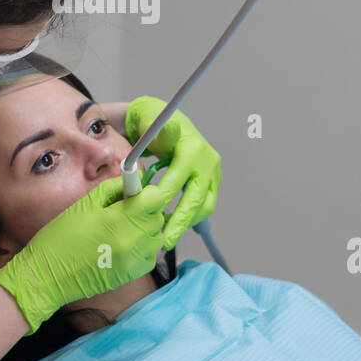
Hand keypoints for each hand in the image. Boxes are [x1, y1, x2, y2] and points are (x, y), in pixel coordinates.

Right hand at [0, 175, 169, 334]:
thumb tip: (133, 179)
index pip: (155, 199)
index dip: (147, 193)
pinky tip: (127, 245)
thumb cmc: (60, 237)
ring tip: (126, 228)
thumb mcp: (84, 204)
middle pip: (157, 217)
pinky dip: (144, 249)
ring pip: (157, 237)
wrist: (48, 275)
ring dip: (147, 230)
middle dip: (146, 210)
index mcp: (118, 219)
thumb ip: (112, 189)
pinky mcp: (130, 275)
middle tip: (127, 210)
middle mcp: (130, 240)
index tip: (137, 194)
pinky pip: (151, 257)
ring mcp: (132, 261)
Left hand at [125, 95, 221, 246]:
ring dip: (186, 224)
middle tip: (164, 240)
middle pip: (197, 198)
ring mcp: (212, 173)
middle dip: (179, 222)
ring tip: (166, 237)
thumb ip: (158, 131)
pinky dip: (190, 218)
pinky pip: (204, 206)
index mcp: (192, 148)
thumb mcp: (150, 121)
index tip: (147, 214)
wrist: (163, 121)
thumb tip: (171, 127)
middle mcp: (207, 161)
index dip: (162, 198)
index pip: (178, 179)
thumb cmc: (152, 122)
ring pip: (204, 207)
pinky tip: (173, 226)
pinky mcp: (212, 183)